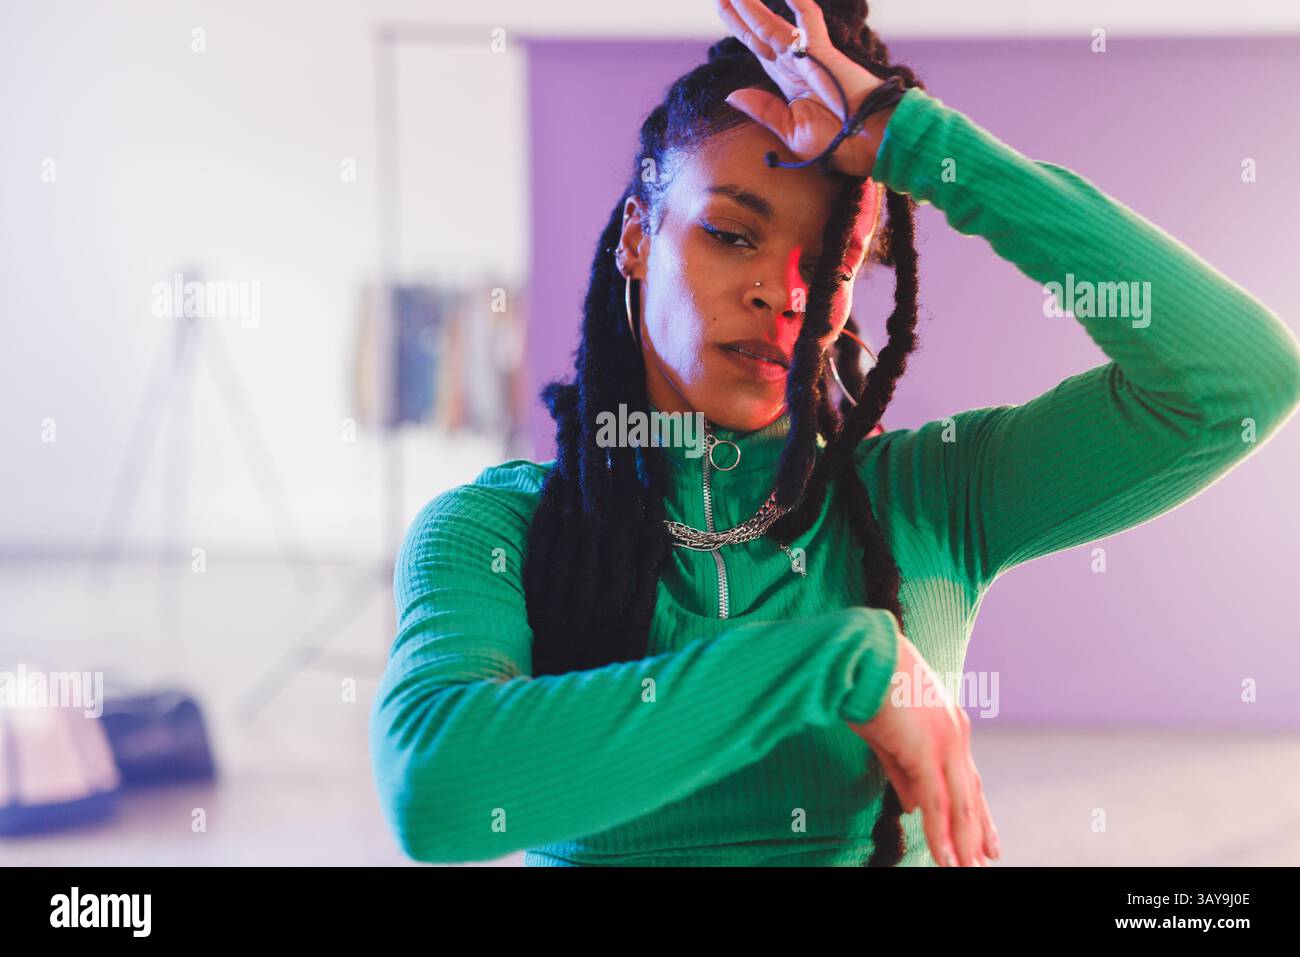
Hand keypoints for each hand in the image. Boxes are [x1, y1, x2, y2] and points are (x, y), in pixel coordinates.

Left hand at [714, 0, 891, 176]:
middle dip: (739, 10)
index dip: (738, 26)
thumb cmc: (837, 143)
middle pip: (759, 31)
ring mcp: (808, 56)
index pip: (757, 46)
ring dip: (754, 6)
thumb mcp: (791, 131)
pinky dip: (799, 5)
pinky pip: (809, 22)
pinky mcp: (824, 53)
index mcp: (786, 81)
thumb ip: (763, 110)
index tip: (723, 6)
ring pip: (773, 24)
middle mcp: (794, 63)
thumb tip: (732, 95)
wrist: (869, 145)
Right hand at [847, 627, 1000, 865]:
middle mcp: (955, 734)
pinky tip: (945, 859)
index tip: (987, 840)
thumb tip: (916, 807)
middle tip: (986, 863)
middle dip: (978, 832)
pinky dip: (941, 835)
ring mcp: (945, 742)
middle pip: (971, 794)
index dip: (977, 811)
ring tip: (966, 871)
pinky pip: (937, 802)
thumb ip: (902, 771)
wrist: (861, 653)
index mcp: (948, 726)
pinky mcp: (927, 750)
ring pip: (959, 804)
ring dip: (963, 843)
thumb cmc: (867, 685)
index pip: (967, 778)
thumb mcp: (886, 735)